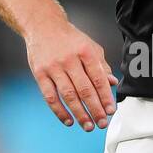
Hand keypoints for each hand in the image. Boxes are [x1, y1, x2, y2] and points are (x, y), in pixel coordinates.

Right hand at [26, 14, 117, 128]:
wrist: (43, 26)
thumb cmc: (70, 39)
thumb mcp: (90, 46)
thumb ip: (102, 65)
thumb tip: (112, 83)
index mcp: (85, 52)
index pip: (98, 79)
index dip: (105, 97)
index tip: (111, 111)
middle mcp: (69, 60)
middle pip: (84, 90)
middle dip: (95, 109)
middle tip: (102, 123)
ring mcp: (53, 67)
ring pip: (68, 95)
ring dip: (79, 113)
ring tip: (88, 126)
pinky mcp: (39, 74)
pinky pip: (50, 96)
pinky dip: (59, 111)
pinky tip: (68, 120)